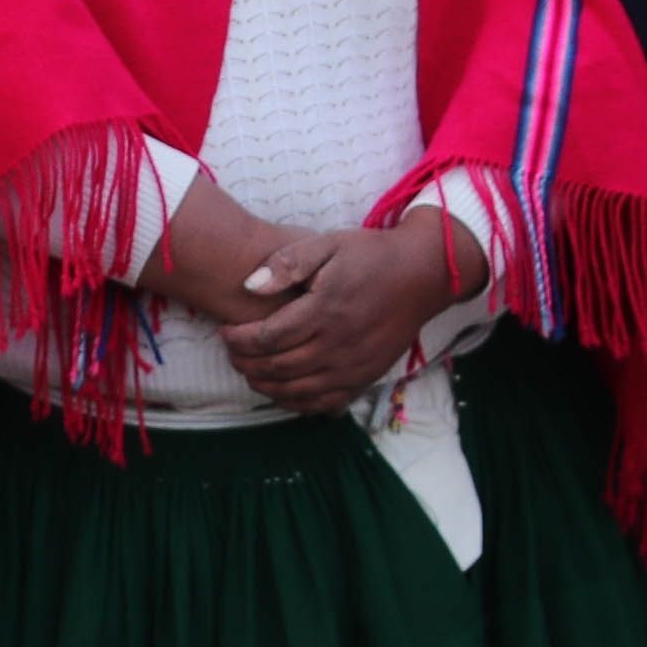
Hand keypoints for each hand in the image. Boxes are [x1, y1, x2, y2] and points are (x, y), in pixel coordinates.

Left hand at [221, 211, 475, 412]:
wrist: (423, 275)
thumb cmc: (371, 255)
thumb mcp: (328, 243)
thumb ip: (287, 262)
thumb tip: (249, 287)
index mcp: (324, 310)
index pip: (266, 337)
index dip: (238, 339)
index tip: (224, 331)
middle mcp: (337, 344)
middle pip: (277, 368)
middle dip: (245, 363)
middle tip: (231, 353)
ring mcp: (352, 366)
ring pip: (296, 391)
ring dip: (265, 386)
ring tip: (249, 372)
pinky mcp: (365, 378)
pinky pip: (323, 403)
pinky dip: (295, 403)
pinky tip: (281, 391)